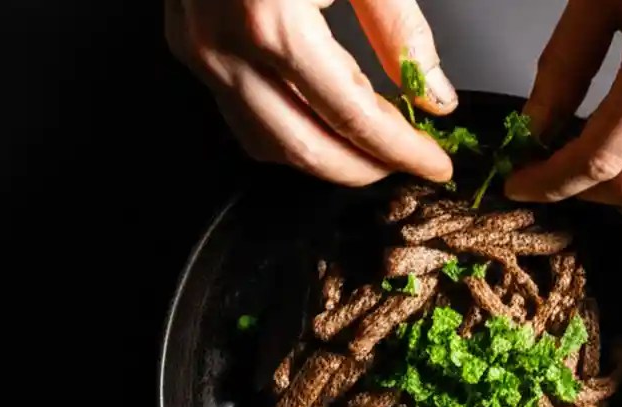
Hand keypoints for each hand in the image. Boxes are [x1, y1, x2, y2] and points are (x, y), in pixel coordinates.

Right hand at [164, 0, 457, 185]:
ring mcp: (198, 51)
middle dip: (364, 168)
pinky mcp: (187, 46)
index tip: (434, 163)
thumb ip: (401, 31)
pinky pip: (239, 117)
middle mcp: (225, 47)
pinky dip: (286, 134)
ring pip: (266, 145)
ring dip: (323, 159)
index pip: (352, 116)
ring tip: (371, 147)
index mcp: (272, 22)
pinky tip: (322, 123)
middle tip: (407, 163)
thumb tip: (432, 95)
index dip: (400, 150)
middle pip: (304, 149)